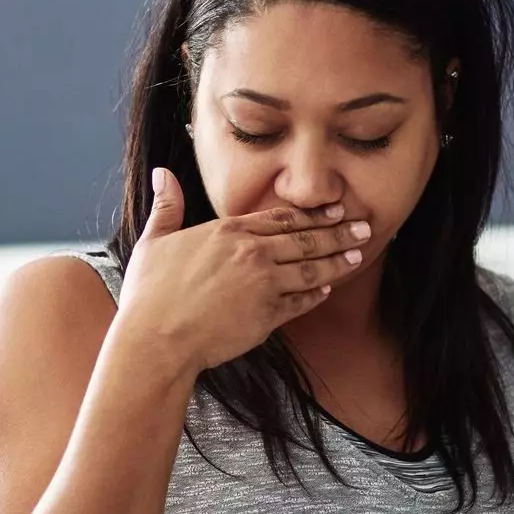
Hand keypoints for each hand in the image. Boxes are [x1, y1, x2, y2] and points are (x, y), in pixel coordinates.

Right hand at [115, 167, 373, 372]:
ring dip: (337, 261)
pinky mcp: (267, 316)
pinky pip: (300, 302)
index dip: (311, 213)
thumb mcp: (154, 241)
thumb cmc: (149, 294)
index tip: (335, 208)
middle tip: (363, 228)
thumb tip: (162, 173)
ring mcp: (263, 285)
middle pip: (305, 239)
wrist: (156, 339)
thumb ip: (167, 206)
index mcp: (228, 231)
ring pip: (310, 268)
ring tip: (357, 255)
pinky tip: (328, 289)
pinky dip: (316, 294)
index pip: (281, 217)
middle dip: (338, 232)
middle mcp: (252, 253)